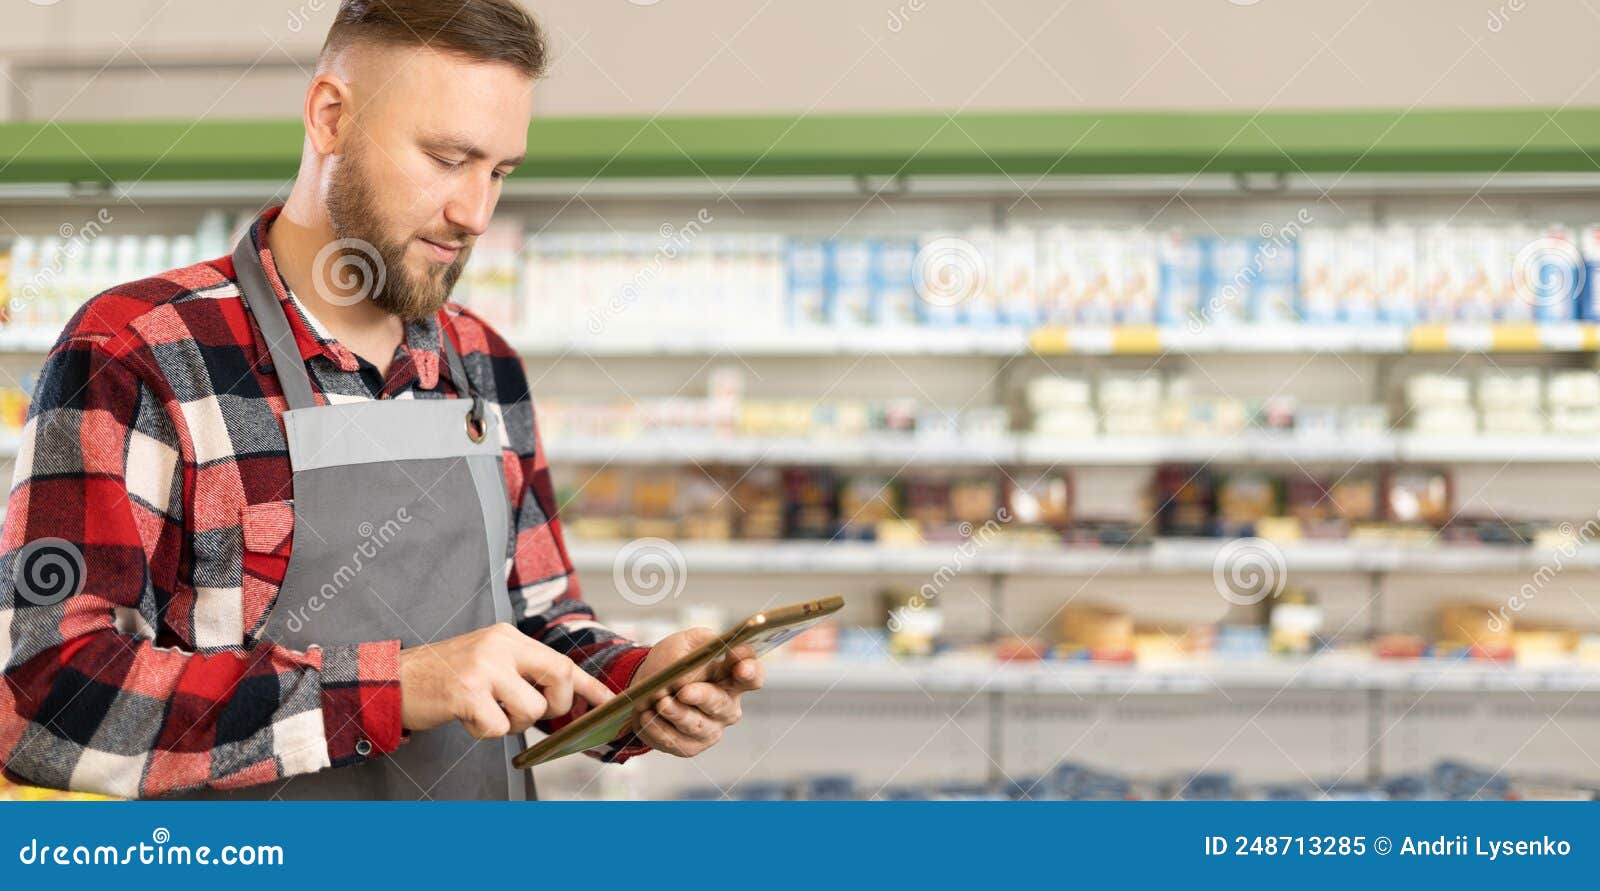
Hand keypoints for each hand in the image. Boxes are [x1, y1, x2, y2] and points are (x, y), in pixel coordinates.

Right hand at [398, 623, 613, 738]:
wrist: (392, 680)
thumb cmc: (444, 677)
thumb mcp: (488, 662)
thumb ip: (522, 673)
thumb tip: (564, 699)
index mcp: (509, 637)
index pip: (561, 660)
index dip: (590, 685)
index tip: (611, 703)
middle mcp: (499, 645)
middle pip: (558, 678)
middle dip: (554, 706)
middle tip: (531, 713)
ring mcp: (482, 667)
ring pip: (530, 709)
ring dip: (514, 723)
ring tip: (487, 712)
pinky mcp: (466, 692)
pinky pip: (498, 728)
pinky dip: (486, 733)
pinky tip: (467, 718)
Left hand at [628, 627, 764, 756]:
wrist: (645, 688)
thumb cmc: (672, 664)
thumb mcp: (684, 643)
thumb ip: (699, 645)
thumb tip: (705, 657)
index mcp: (732, 677)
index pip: (753, 676)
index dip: (750, 671)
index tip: (741, 666)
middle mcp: (727, 706)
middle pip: (722, 704)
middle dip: (703, 697)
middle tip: (684, 691)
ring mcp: (710, 728)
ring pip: (696, 725)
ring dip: (676, 713)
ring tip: (660, 702)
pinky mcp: (690, 746)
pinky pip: (675, 741)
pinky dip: (659, 727)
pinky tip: (647, 715)